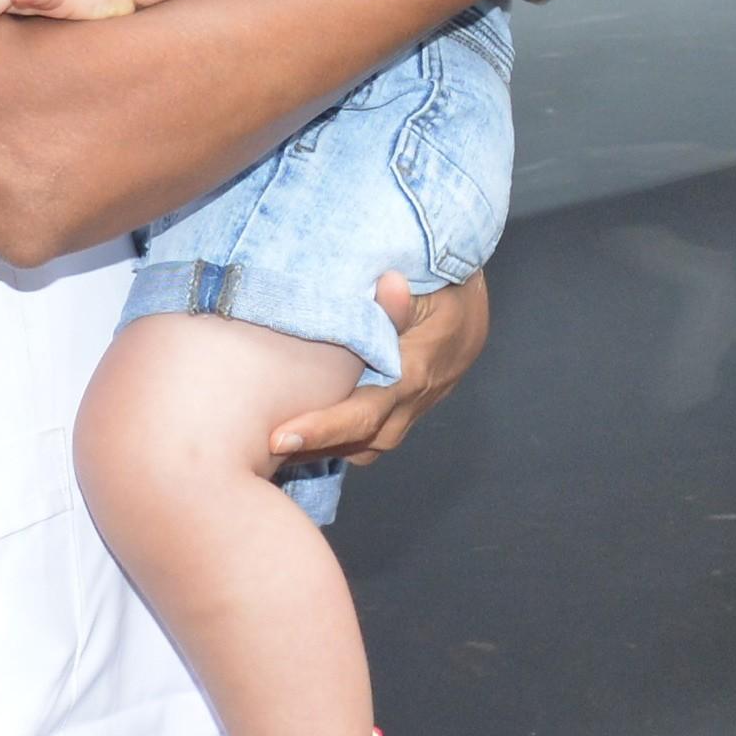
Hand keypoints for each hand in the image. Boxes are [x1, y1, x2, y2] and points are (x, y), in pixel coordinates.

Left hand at [268, 272, 488, 471]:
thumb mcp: (428, 284)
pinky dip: (342, 436)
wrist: (476, 303)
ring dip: (327, 447)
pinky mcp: (408, 407)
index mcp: (413, 373)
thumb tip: (388, 283)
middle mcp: (412, 400)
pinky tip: (308, 428)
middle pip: (359, 441)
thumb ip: (402, 296)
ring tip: (277, 444)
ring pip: (366, 444)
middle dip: (311, 449)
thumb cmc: (449, 287)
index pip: (363, 413)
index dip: (322, 429)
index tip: (278, 437)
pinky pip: (373, 433)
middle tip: (259, 452)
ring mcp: (412, 408)